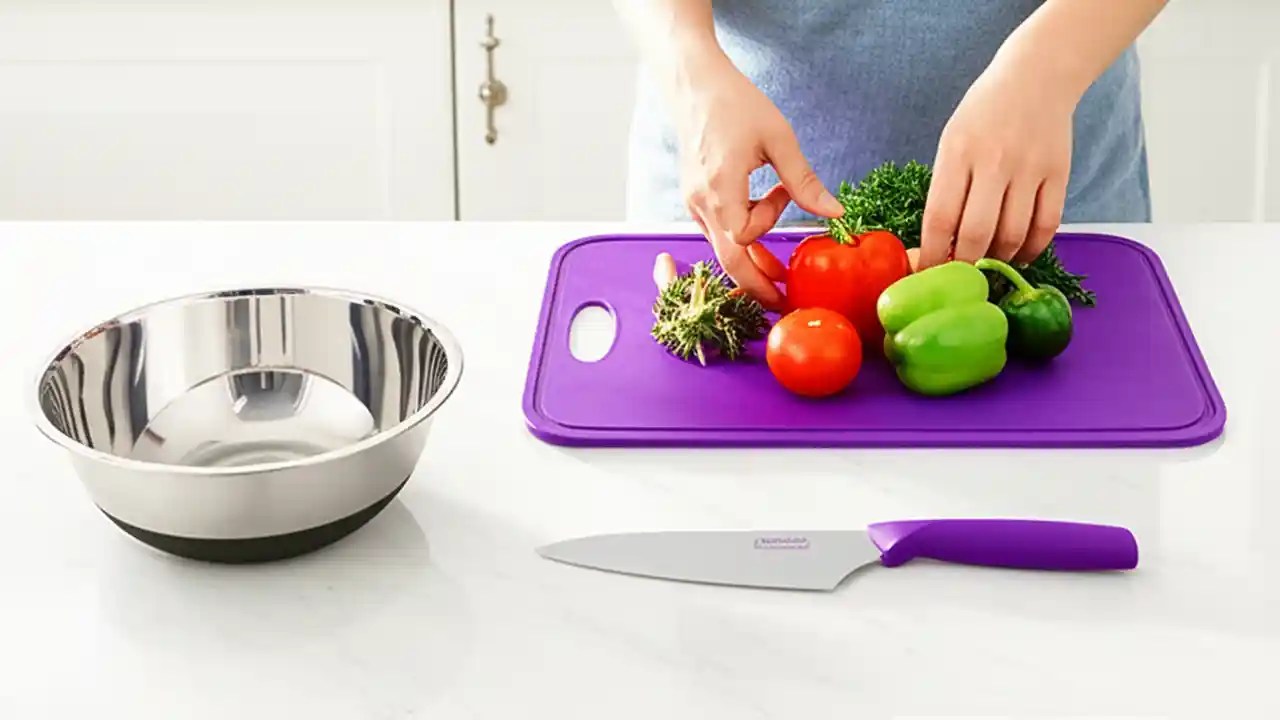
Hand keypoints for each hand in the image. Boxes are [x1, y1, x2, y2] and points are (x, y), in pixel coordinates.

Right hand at [671, 53, 843, 308]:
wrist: (694, 86)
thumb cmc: (735, 104)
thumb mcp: (778, 138)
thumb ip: (804, 181)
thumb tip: (836, 214)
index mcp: (719, 187)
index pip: (742, 237)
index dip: (767, 227)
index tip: (783, 194)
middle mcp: (699, 203)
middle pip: (727, 260)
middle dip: (755, 285)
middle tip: (782, 302)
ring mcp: (692, 204)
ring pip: (721, 248)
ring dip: (750, 260)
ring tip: (777, 272)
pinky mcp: (693, 200)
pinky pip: (716, 232)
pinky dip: (738, 239)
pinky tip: (757, 229)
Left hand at [918, 59, 1076, 269]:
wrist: (1037, 77)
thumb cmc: (984, 114)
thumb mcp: (951, 141)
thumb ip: (946, 188)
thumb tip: (939, 243)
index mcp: (958, 154)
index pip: (940, 219)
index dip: (932, 256)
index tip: (927, 275)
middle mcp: (994, 162)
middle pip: (977, 234)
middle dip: (965, 266)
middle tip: (959, 278)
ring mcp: (1029, 168)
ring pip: (1013, 235)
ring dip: (999, 260)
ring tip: (988, 266)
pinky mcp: (1058, 174)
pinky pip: (1047, 226)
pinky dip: (1032, 249)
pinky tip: (1019, 254)